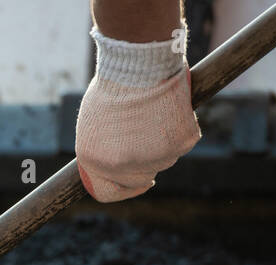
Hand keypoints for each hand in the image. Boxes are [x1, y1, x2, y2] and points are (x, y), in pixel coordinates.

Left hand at [75, 29, 200, 201]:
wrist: (140, 62)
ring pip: (162, 161)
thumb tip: (113, 163)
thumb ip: (103, 149)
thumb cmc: (114, 86)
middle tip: (146, 138)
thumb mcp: (94, 124)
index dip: (120, 189)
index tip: (132, 184)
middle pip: (139, 179)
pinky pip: (181, 144)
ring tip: (153, 115)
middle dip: (143, 164)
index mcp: (94, 161)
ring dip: (160, 145)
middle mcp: (122, 165)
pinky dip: (179, 130)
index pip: (107, 192)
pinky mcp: (180, 144)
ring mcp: (153, 157)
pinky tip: (169, 110)